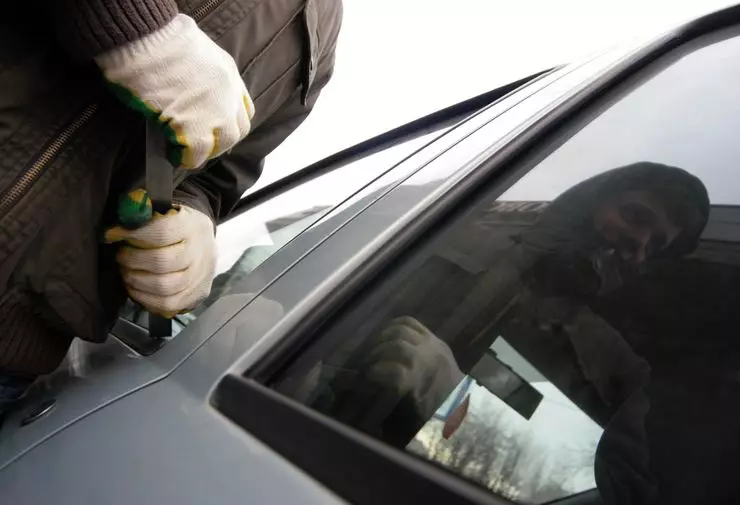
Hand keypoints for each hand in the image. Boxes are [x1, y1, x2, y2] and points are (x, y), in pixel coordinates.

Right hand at [95, 14, 254, 169]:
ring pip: (220, 145)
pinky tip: (172, 154)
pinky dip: (184, 158)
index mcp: (229, 74)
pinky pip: (195, 154)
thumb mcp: (197, 52)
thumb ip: (204, 75)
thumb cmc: (160, 39)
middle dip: (219, 143)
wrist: (147, 39)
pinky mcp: (194, 126)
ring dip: (203, 152)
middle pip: (235, 132)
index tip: (216, 131)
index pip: (244, 111)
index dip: (229, 124)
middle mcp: (228, 95)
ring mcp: (215, 112)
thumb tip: (193, 93)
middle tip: (198, 145)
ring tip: (184, 151)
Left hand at [105, 201, 216, 316]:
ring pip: (165, 286)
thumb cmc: (177, 226)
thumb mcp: (165, 211)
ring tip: (126, 273)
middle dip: (133, 261)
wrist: (204, 244)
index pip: (162, 232)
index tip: (113, 235)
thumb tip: (114, 231)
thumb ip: (143, 217)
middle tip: (121, 257)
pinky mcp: (199, 294)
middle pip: (162, 262)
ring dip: (137, 281)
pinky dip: (145, 298)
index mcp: (193, 226)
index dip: (133, 235)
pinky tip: (135, 289)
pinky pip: (168, 303)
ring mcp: (202, 276)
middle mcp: (201, 252)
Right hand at [341, 317, 462, 438]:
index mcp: (425, 380)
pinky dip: (394, 325)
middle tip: (366, 361)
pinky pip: (410, 322)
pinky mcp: (433, 337)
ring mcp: (431, 344)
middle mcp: (428, 357)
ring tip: (374, 347)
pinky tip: (385, 334)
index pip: (394, 371)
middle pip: (396, 346)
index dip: (376, 373)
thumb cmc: (435, 411)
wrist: (461, 399)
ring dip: (383, 337)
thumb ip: (393, 393)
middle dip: (377, 352)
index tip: (366, 377)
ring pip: (401, 329)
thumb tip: (368, 383)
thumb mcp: (413, 410)